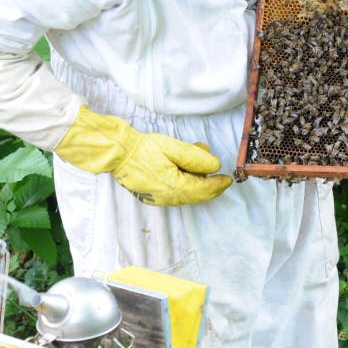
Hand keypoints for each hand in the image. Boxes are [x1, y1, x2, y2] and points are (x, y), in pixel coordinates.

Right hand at [55, 106, 231, 204]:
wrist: (119, 154)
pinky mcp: (154, 196)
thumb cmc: (145, 148)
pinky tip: (186, 170)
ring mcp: (160, 199)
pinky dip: (187, 184)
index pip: (204, 190)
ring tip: (201, 165)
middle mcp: (169, 198)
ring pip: (187, 196)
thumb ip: (196, 158)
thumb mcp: (174, 148)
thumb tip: (214, 167)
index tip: (228, 179)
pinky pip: (177, 194)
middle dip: (210, 186)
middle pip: (197, 196)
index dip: (218, 185)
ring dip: (198, 183)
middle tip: (220, 176)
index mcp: (175, 187)